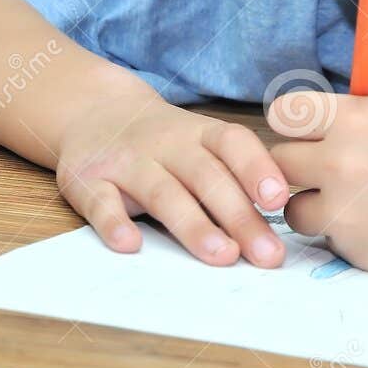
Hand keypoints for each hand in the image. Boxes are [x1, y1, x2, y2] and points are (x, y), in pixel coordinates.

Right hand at [55, 89, 289, 265]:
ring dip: (194, 225)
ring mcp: (126, 161)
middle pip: (206, 177)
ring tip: (221, 255)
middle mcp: (166, 143)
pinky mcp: (88, 180)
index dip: (256, 168)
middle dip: (239, 216)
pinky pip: (101, 203)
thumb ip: (234, 176)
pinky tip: (131, 245)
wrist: (92, 112)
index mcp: (200, 133)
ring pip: (163, 193)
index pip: (232, 143)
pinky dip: (115, 224)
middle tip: (266, 253)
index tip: (279, 199)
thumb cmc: (164, 142)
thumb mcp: (200, 143)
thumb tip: (278, 227)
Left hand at [265, 63, 367, 280]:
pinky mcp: (354, 250)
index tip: (314, 130)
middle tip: (333, 167)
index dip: (297, 121)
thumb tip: (351, 79)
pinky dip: (341, 232)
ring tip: (353, 199)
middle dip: (300, 162)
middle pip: (278, 162)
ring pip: (293, 207)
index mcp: (354, 120)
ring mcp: (344, 212)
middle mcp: (339, 165)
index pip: (283, 114)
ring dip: (312, 202)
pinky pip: (325, 238)